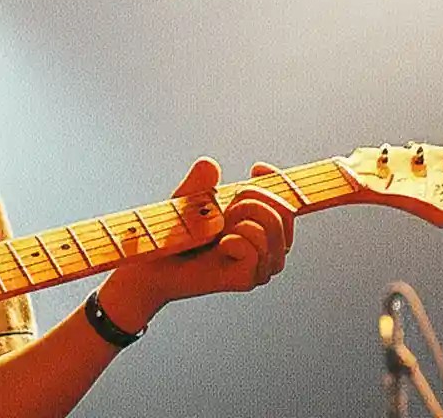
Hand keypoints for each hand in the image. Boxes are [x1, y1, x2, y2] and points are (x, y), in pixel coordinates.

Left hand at [104, 157, 296, 324]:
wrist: (154, 262)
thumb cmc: (175, 234)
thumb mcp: (189, 201)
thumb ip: (202, 182)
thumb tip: (209, 163)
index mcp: (262, 228)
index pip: (288, 203)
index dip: (279, 181)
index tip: (256, 168)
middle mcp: (269, 249)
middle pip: (282, 212)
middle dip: (250, 199)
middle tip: (223, 211)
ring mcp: (260, 267)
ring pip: (270, 227)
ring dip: (238, 219)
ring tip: (217, 231)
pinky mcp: (247, 280)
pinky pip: (254, 249)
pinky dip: (234, 241)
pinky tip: (219, 247)